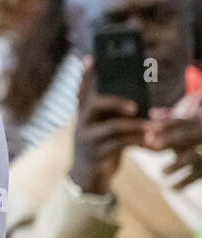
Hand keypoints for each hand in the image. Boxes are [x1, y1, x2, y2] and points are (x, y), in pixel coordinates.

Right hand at [69, 60, 145, 194]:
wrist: (88, 178)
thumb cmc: (100, 149)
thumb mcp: (103, 130)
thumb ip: (113, 117)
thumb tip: (138, 105)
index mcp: (84, 115)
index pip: (83, 91)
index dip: (86, 76)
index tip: (90, 59)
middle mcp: (83, 124)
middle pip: (94, 105)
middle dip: (115, 102)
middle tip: (134, 107)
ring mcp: (88, 140)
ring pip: (112, 128)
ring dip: (135, 127)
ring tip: (153, 128)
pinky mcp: (96, 155)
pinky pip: (120, 146)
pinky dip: (139, 144)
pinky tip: (154, 146)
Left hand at [145, 115, 201, 188]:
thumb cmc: (194, 145)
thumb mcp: (185, 134)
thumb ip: (170, 126)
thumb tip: (152, 113)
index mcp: (199, 125)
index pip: (182, 122)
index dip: (166, 123)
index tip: (149, 126)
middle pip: (189, 136)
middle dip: (171, 139)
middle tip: (152, 144)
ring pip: (193, 158)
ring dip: (177, 165)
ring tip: (162, 172)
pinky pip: (196, 176)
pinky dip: (184, 183)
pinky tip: (173, 189)